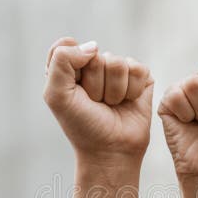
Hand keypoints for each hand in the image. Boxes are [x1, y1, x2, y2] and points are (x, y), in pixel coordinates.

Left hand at [43, 38, 152, 168]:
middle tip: (95, 104)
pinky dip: (132, 91)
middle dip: (95, 84)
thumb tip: (94, 46)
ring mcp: (119, 71)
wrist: (110, 151)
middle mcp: (94, 66)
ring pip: (118, 63)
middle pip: (96, 56)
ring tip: (111, 106)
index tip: (74, 92)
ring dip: (114, 91)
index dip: (72, 70)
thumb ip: (61, 60)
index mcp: (70, 67)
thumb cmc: (82, 126)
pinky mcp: (141, 78)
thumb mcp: (56, 94)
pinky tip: (127, 103)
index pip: (68, 47)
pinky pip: (138, 70)